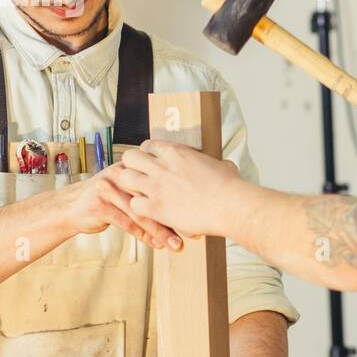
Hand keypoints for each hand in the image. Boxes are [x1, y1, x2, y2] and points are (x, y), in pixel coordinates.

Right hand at [60, 163, 182, 249]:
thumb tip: (186, 202)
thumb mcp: (130, 188)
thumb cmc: (109, 198)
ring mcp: (110, 188)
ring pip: (142, 212)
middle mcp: (122, 173)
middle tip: (193, 231)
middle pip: (154, 195)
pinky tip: (156, 244)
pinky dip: (143, 235)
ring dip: (161, 231)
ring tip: (176, 244)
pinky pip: (127, 223)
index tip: (200, 214)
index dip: (182, 198)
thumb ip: (151, 190)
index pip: (162, 179)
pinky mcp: (100, 205)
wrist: (72, 206)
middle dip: (175, 216)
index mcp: (133, 165)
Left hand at [113, 140, 242, 240]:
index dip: (148, 155)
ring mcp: (156, 187)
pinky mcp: (156, 208)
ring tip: (143, 194)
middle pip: (129, 157)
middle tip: (142, 177)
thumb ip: (209, 163)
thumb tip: (219, 165)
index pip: (147, 145)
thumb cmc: (230, 186)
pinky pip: (133, 204)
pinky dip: (140, 208)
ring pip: (125, 178)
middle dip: (133, 166)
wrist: (231, 205)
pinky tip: (151, 210)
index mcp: (176, 152)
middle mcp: (162, 166)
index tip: (153, 164)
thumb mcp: (219, 164)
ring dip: (132, 186)